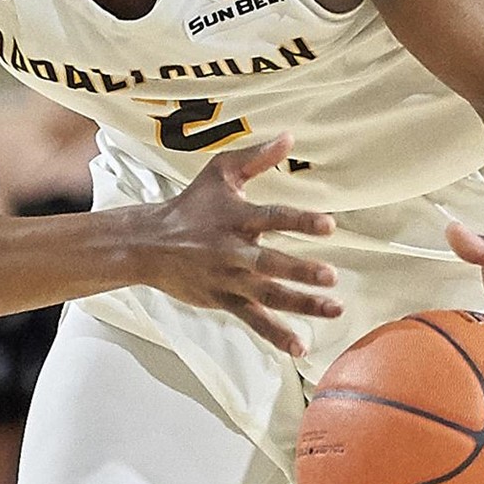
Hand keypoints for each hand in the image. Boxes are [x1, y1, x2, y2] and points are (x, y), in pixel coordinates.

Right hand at [138, 135, 340, 356]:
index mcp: (236, 218)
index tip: (329, 226)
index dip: (300, 221)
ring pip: (269, 295)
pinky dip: (276, 334)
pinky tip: (301, 346)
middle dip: (300, 271)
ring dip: (302, 304)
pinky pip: (253, 320)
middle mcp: (234, 251)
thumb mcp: (220, 173)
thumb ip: (256, 158)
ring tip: (334, 309)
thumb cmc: (190, 205)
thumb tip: (290, 137)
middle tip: (331, 277)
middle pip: (271, 263)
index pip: (273, 218)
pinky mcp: (224, 300)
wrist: (148, 244)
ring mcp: (229, 279)